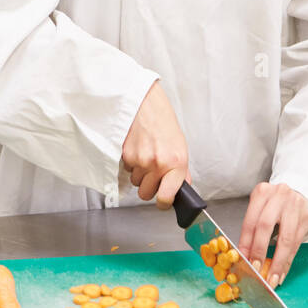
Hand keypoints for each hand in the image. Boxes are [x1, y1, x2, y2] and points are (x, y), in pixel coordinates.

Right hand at [121, 80, 189, 208]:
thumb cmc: (164, 123)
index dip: (163, 202)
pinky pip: (127, 171)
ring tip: (145, 155)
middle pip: (146, 194)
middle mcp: (157, 163)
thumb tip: (182, 189)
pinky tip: (137, 150)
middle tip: (153, 173)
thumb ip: (181, 171)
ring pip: (135, 182)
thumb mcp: (180, 147)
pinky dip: (131, 164)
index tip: (163, 200)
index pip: (166, 197)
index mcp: (176, 162)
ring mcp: (140, 160)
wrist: (146, 105)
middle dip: (149, 187)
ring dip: (139, 174)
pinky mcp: (125, 156)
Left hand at [237, 182, 307, 287]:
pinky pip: (297, 243)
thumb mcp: (261, 207)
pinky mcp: (307, 217)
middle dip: (260, 252)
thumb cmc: (275, 202)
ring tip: (271, 278)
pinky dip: (288, 261)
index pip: (251, 222)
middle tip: (256, 270)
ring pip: (285, 239)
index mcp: (262, 192)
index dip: (246, 244)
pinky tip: (282, 272)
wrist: (299, 191)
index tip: (243, 261)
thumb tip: (244, 255)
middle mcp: (279, 196)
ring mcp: (295, 206)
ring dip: (277, 262)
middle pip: (266, 227)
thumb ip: (253, 228)